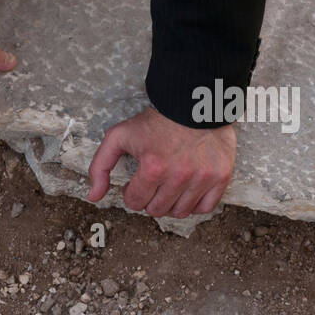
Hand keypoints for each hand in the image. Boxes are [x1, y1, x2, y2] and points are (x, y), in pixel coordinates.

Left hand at [88, 107, 236, 217]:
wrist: (193, 102)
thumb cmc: (155, 121)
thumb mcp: (119, 136)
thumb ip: (100, 166)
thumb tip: (93, 196)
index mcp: (153, 168)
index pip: (135, 202)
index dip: (131, 193)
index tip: (135, 183)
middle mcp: (179, 176)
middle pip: (157, 210)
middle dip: (149, 199)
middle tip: (152, 184)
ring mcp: (202, 177)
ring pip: (180, 212)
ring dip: (171, 203)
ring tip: (168, 186)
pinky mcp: (221, 176)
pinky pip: (205, 207)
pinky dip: (195, 203)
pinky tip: (187, 190)